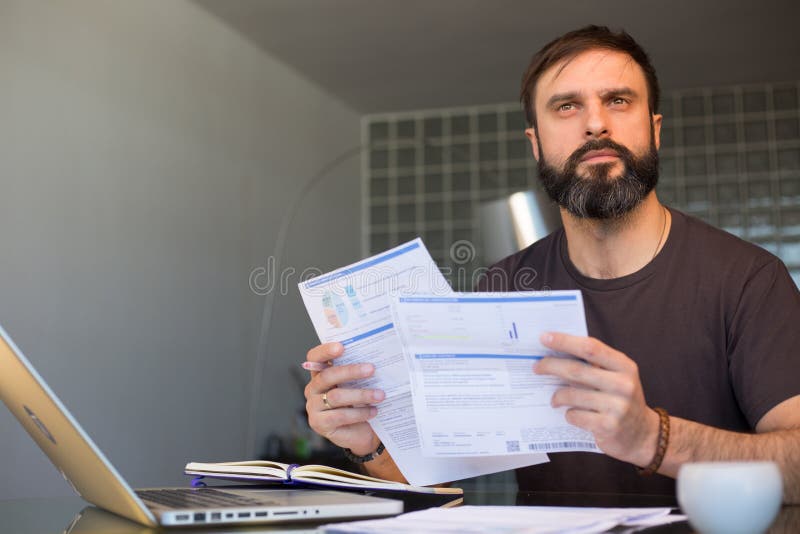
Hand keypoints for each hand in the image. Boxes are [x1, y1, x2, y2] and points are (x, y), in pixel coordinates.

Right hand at [303, 342, 384, 455]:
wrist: (363, 432)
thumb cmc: (361, 403)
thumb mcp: (360, 384)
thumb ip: (359, 372)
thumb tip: (375, 358)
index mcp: (320, 373)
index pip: (315, 357)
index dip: (325, 350)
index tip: (341, 347)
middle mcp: (313, 388)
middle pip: (327, 375)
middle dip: (351, 371)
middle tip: (372, 369)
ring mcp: (313, 406)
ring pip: (336, 396)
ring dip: (361, 395)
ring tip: (380, 395)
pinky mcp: (319, 423)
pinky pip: (340, 415)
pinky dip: (359, 413)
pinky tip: (373, 411)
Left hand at [534, 332, 659, 466]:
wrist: (643, 435)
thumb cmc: (621, 400)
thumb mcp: (616, 377)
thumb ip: (594, 364)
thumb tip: (556, 352)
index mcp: (624, 366)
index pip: (591, 348)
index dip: (565, 341)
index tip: (545, 338)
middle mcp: (623, 384)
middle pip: (576, 370)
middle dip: (551, 366)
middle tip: (536, 367)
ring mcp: (617, 407)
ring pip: (572, 394)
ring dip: (557, 396)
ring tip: (554, 398)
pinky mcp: (608, 426)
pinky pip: (575, 415)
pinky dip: (568, 414)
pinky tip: (571, 414)